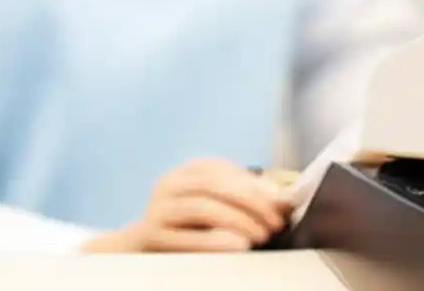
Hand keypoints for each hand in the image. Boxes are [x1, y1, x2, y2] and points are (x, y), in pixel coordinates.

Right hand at [81, 159, 289, 253]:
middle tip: (274, 223)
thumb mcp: (216, 209)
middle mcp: (168, 184)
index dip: (254, 184)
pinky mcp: (150, 235)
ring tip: (260, 235)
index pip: (222, 169)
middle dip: (250, 202)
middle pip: (213, 184)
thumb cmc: (189, 230)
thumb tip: (282, 198)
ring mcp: (156, 209)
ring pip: (201, 206)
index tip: (280, 203)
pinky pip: (184, 236)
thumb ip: (244, 200)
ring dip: (237, 220)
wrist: (141, 253)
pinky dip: (214, 240)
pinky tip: (238, 245)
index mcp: (185, 172)